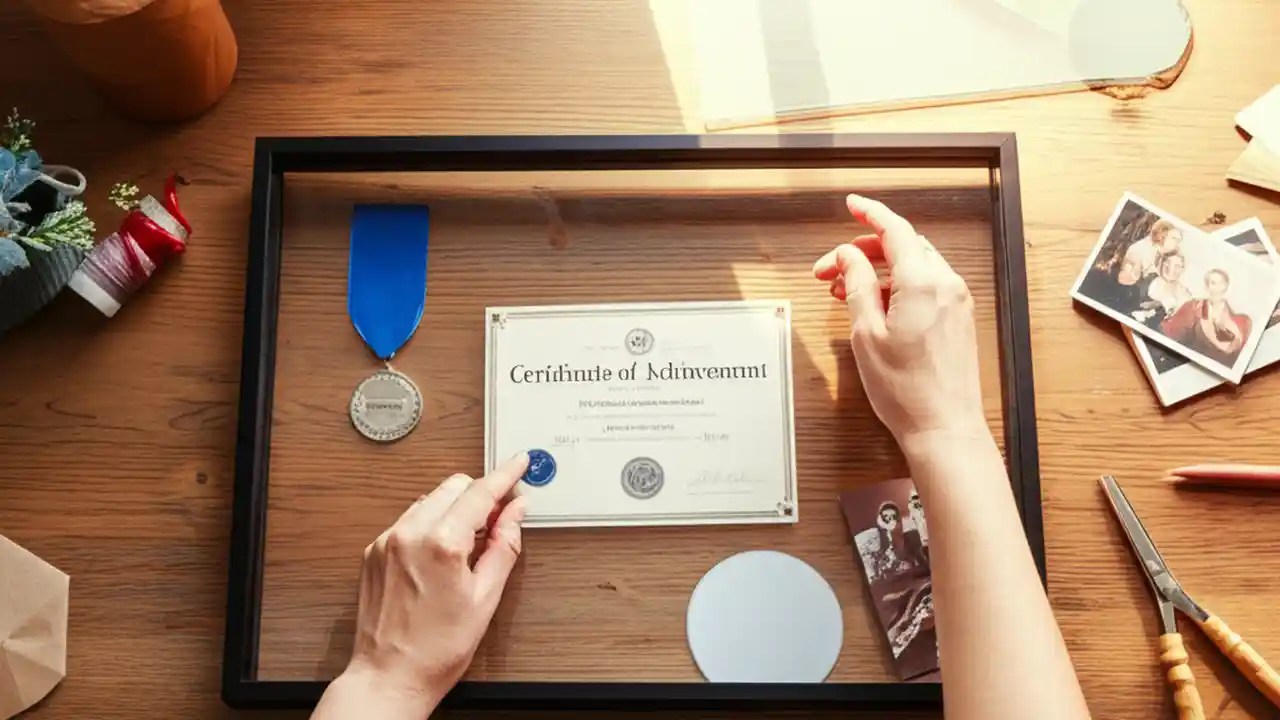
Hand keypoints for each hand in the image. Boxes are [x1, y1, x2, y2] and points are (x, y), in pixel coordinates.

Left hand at [338, 455, 529, 714]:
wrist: (389, 676)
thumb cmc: (435, 649)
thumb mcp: (485, 598)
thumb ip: (504, 546)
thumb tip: (515, 513)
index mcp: (442, 544)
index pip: (481, 492)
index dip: (505, 475)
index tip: (518, 463)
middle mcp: (409, 534)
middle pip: (454, 486)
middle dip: (480, 494)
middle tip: (500, 516)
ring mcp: (387, 541)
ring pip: (430, 499)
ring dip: (454, 508)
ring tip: (470, 542)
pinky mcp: (374, 551)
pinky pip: (409, 520)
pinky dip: (430, 524)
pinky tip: (441, 553)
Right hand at [813, 194, 986, 451]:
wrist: (944, 427)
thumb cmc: (906, 390)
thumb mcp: (866, 333)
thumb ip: (856, 285)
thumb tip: (847, 256)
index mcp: (923, 283)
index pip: (894, 230)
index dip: (869, 213)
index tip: (851, 204)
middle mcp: (946, 285)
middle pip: (903, 246)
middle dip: (864, 250)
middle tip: (830, 269)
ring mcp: (957, 301)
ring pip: (914, 266)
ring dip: (879, 270)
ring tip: (846, 291)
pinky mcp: (959, 318)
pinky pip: (927, 286)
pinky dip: (899, 286)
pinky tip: (875, 306)